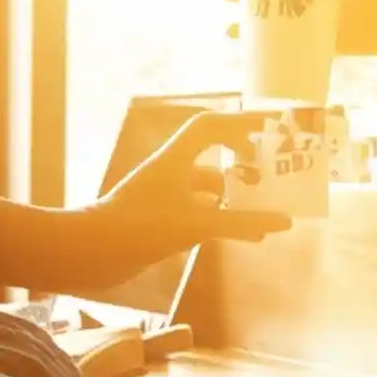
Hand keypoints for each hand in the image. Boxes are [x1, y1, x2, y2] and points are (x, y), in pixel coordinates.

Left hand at [85, 111, 291, 284]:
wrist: (91, 253)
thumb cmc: (139, 228)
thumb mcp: (196, 225)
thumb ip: (241, 223)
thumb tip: (285, 222)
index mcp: (175, 159)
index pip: (210, 127)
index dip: (240, 123)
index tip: (269, 130)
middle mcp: (171, 173)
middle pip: (214, 157)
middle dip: (244, 165)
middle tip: (273, 174)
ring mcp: (166, 197)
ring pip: (209, 190)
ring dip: (235, 196)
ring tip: (267, 207)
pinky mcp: (162, 220)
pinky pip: (201, 213)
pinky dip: (223, 220)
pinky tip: (245, 234)